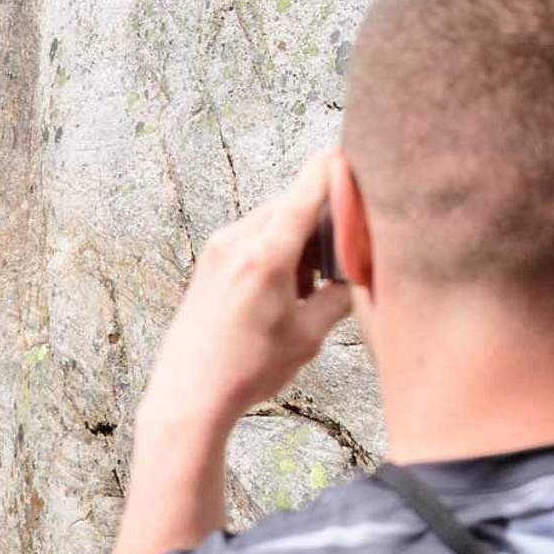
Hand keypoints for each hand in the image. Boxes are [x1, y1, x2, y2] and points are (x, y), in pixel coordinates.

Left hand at [139, 150, 351, 436]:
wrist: (189, 394)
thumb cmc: (246, 369)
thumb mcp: (309, 335)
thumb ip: (340, 294)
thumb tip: (359, 272)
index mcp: (266, 253)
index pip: (310, 185)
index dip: (340, 168)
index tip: (364, 160)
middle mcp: (236, 240)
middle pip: (294, 202)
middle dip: (327, 216)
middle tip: (350, 247)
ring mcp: (217, 249)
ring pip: (273, 220)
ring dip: (301, 236)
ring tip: (315, 282)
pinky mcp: (209, 262)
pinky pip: (252, 237)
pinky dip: (278, 249)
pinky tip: (288, 288)